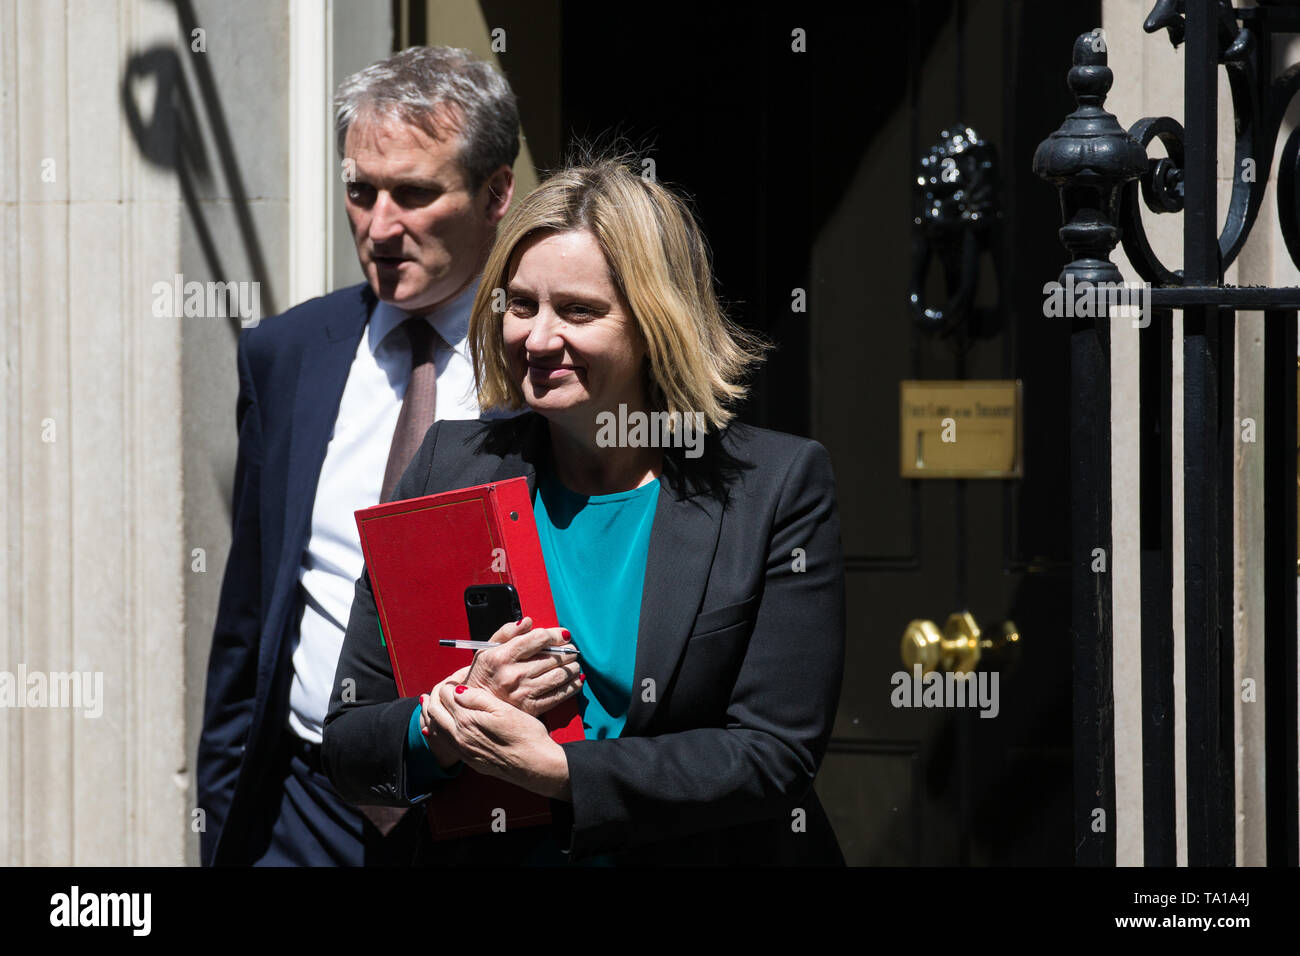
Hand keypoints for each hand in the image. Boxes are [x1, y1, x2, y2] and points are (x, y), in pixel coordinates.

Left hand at [428, 679, 571, 799]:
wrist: (537, 766)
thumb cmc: (527, 736)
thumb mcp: (505, 710)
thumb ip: (478, 698)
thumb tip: (457, 689)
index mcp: (468, 721)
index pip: (445, 694)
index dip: (450, 681)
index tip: (459, 675)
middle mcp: (460, 737)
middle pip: (434, 711)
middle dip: (435, 695)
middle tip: (442, 685)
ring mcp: (463, 750)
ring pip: (435, 729)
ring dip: (431, 713)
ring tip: (430, 701)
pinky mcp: (470, 760)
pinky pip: (443, 743)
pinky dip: (437, 730)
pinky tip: (439, 726)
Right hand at [463, 616, 583, 716]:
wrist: (476, 704)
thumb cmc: (486, 671)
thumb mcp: (488, 648)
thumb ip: (508, 632)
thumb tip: (528, 621)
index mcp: (502, 656)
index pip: (538, 638)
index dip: (555, 634)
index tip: (562, 635)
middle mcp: (513, 675)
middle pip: (553, 657)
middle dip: (567, 651)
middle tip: (571, 650)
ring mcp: (523, 693)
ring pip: (560, 675)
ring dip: (573, 667)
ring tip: (573, 663)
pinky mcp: (532, 708)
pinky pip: (560, 695)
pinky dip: (573, 685)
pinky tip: (575, 679)